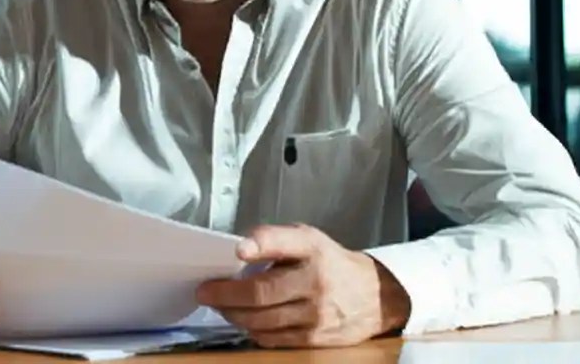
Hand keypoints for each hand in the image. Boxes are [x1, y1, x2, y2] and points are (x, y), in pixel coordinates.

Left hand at [195, 224, 410, 348]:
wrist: (374, 296)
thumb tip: (241, 249)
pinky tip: (244, 320)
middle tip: (205, 291)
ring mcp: (315, 316)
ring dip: (233, 314)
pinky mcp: (314, 340)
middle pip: (260, 294)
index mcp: (313, 252)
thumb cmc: (330, 263)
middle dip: (225, 295)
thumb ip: (274, 239)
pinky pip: (272, 339)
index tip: (238, 250)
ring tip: (220, 305)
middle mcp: (315, 284)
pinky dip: (252, 330)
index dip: (259, 245)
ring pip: (261, 321)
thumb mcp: (307, 239)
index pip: (281, 244)